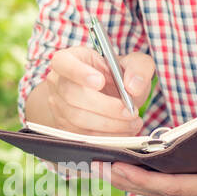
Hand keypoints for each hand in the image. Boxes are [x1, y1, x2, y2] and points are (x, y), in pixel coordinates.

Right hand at [26, 46, 156, 135]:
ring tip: (132, 122)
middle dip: (105, 106)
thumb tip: (132, 87)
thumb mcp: (134, 64)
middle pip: (72, 95)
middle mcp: (58, 82)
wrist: (112, 97)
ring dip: (109, 124)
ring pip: (77, 118)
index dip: (78, 72)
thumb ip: (138, 68)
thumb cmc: (119, 77)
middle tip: (129, 110)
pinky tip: (123, 131)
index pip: (63, 62)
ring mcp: (58, 107)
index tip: (101, 81)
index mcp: (70, 59)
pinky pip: (82, 135)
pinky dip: (106, 136)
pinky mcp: (65, 128)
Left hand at [97, 124, 196, 195]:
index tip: (114, 169)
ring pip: (164, 194)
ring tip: (105, 166)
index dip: (141, 178)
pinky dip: (153, 183)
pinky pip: (174, 193)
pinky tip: (136, 171)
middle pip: (159, 192)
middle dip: (127, 179)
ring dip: (136, 182)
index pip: (172, 186)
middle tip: (93, 166)